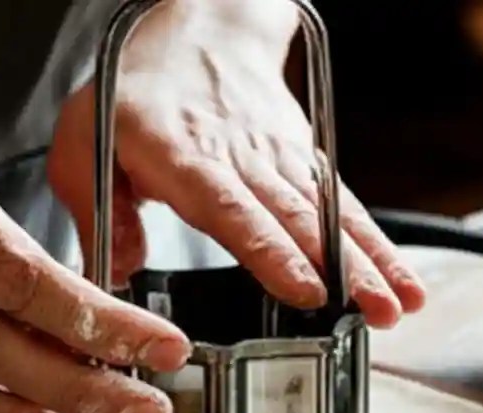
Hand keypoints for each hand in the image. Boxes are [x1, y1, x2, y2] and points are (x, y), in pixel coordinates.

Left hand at [46, 1, 425, 327]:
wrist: (196, 29)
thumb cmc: (135, 93)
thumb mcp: (82, 141)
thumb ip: (97, 211)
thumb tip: (118, 275)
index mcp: (183, 157)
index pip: (233, 209)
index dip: (271, 251)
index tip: (305, 289)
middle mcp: (241, 157)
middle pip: (299, 218)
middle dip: (342, 269)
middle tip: (375, 312)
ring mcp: (280, 158)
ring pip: (331, 214)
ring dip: (370, 261)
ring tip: (401, 305)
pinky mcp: (304, 162)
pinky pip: (344, 206)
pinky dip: (377, 243)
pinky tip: (400, 280)